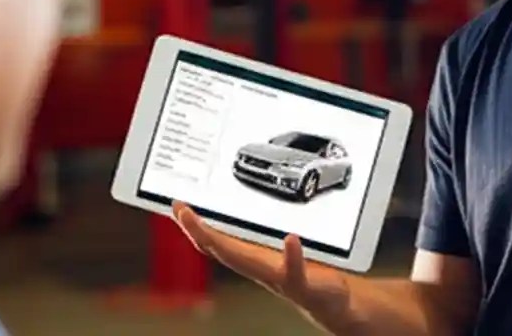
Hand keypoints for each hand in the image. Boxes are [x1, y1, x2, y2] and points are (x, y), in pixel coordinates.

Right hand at [171, 201, 353, 330]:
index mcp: (254, 259)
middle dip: (200, 232)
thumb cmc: (305, 277)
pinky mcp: (304, 286)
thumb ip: (263, 237)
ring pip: (249, 265)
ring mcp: (281, 280)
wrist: (334, 305)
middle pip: (223, 251)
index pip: (217, 241)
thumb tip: (242, 209)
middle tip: (181, 211)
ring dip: (230, 248)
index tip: (177, 207)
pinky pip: (295, 273)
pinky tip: (290, 239)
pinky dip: (292, 257)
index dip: (194, 226)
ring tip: (213, 230)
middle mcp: (261, 271)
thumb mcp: (281, 253)